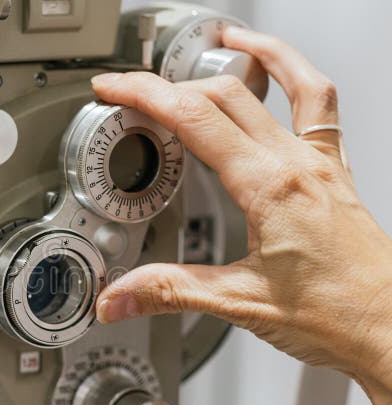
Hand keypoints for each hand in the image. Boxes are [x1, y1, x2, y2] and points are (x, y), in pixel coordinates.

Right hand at [91, 28, 391, 404]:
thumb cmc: (338, 316)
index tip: (114, 89)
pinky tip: (282, 73)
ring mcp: (322, 163)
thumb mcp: (240, 304)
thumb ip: (171, 292)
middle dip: (169, 84)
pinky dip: (297, 75)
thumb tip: (119, 297)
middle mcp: (298, 164)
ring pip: (281, 84)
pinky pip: (320, 105)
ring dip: (248, 56)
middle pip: (225, 95)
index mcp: (270, 187)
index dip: (145, 96)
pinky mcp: (334, 173)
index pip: (195, 120)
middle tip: (133, 90)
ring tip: (219, 40)